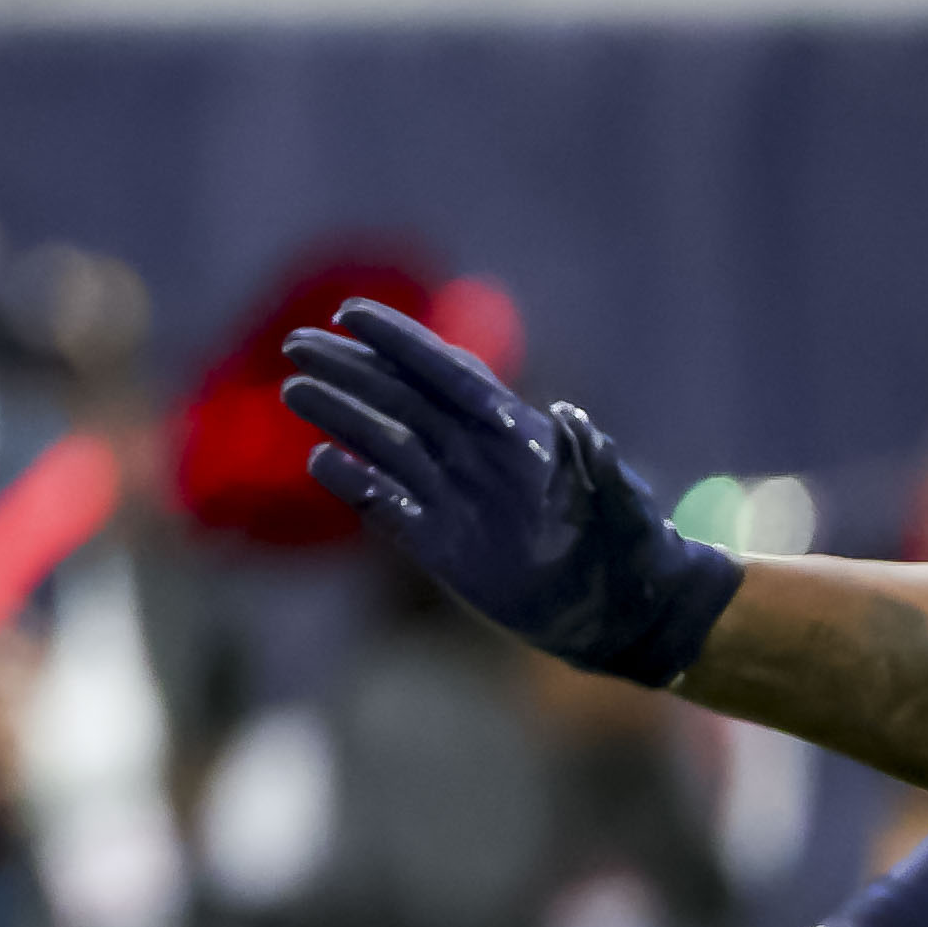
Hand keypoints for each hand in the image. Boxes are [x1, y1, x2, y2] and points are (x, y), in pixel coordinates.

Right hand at [279, 301, 741, 687]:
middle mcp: (475, 455)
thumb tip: (569, 418)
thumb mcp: (620, 503)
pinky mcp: (438, 545)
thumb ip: (593, 462)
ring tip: (295, 392)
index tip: (349, 313)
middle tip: (297, 344)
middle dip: (351, 368)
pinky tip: (320, 462)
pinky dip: (352, 485)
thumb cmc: (632, 550)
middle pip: (401, 399)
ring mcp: (453, 497)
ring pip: (384, 444)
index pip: (448, 374)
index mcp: (515, 433)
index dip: (400, 342)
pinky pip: (384, 507)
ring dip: (340, 416)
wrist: (626, 612)